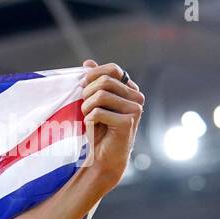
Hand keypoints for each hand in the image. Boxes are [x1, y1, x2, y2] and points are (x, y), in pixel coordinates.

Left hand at [81, 59, 143, 190]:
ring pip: (101, 95)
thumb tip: (88, 62)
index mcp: (130, 89)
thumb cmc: (98, 129)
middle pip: (105, 81)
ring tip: (87, 117)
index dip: (93, 74)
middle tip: (83, 107)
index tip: (83, 86)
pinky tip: (92, 126)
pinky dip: (89, 119)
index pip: (113, 69)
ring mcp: (135, 109)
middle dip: (86, 93)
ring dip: (86, 107)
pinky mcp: (128, 122)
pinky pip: (99, 112)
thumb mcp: (93, 102)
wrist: (103, 156)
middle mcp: (136, 97)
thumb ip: (94, 82)